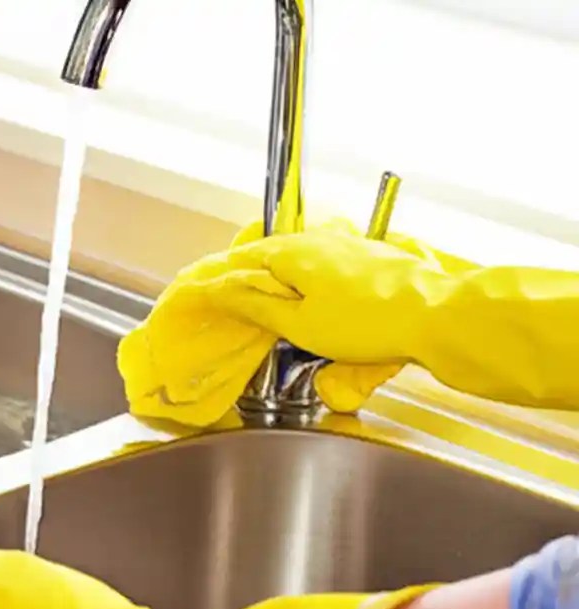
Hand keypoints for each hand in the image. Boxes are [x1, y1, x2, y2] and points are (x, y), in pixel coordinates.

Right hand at [216, 228, 460, 364]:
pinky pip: (331, 272)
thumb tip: (219, 290)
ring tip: (288, 320)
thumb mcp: (298, 324)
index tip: (214, 296)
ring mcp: (351, 246)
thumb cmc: (367, 324)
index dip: (227, 278)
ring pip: (305, 265)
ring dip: (290, 288)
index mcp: (295, 251)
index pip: (244, 257)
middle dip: (258, 283)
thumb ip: (253, 304)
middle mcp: (322, 240)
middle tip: (250, 314)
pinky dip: (318, 290)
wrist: (438, 319)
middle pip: (275, 258)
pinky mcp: (374, 260)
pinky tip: (326, 314)